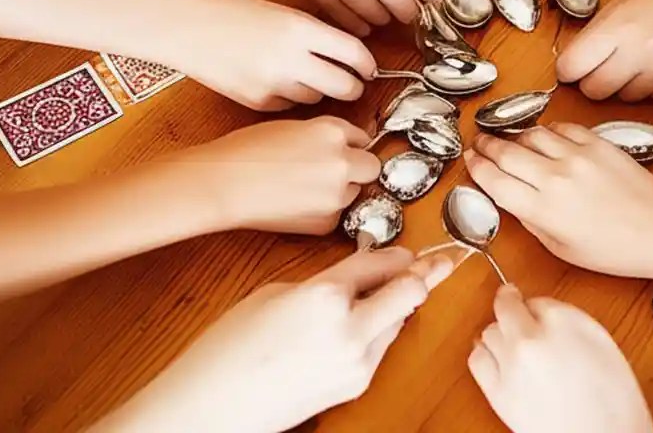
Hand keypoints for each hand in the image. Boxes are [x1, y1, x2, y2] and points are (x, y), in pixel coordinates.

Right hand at [99, 248, 452, 432]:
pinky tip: (361, 324)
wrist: (214, 404)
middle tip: (438, 263)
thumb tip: (351, 280)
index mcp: (325, 294)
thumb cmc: (229, 347)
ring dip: (396, 305)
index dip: (396, 253)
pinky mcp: (357, 385)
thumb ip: (323, 282)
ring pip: (398, 321)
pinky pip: (381, 347)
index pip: (379, 264)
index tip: (409, 249)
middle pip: (410, 292)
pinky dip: (379, 331)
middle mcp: (351, 328)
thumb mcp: (275, 293)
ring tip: (390, 292)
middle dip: (422, 275)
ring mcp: (358, 361)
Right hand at [155, 0, 375, 111]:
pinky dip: (292, 98)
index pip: (354, 53)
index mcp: (300, 27)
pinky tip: (276, 81)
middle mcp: (290, 58)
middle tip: (353, 83)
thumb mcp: (283, 13)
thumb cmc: (234, 13)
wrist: (187, 29)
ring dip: (320, 91)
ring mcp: (274, 84)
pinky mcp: (258, 103)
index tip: (369, 68)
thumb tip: (352, 57)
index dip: (367, 64)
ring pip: (319, 99)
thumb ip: (317, 34)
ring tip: (303, 74)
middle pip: (345, 86)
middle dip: (353, 87)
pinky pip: (291, 106)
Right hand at [167, 116, 377, 234]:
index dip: (350, 145)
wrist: (224, 185)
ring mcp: (336, 194)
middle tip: (331, 171)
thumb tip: (340, 144)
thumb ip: (323, 134)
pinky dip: (324, 211)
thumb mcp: (291, 127)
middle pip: (371, 166)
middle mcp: (342, 161)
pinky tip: (296, 204)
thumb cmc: (245, 152)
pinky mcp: (327, 221)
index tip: (343, 150)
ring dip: (340, 190)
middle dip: (357, 168)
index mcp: (332, 131)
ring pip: (355, 192)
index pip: (362, 136)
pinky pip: (337, 214)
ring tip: (303, 187)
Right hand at [465, 124, 652, 277]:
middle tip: (479, 143)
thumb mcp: (562, 248)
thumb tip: (511, 200)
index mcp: (542, 209)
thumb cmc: (616, 248)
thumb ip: (531, 222)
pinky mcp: (597, 143)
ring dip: (515, 136)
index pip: (495, 180)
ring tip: (509, 140)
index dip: (477, 168)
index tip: (470, 161)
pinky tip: (544, 138)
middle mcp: (555, 178)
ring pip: (531, 134)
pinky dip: (547, 131)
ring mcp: (577, 156)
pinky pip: (561, 128)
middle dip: (488, 146)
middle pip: (507, 152)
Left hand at [470, 287, 652, 432]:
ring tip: (512, 343)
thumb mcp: (604, 346)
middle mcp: (533, 336)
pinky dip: (484, 354)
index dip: (538, 309)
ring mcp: (511, 363)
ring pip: (490, 331)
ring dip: (500, 333)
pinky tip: (495, 358)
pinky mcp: (497, 390)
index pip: (538, 300)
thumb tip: (550, 317)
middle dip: (513, 311)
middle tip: (517, 313)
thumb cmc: (614, 404)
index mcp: (565, 321)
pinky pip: (478, 359)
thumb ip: (573, 323)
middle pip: (507, 309)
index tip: (538, 314)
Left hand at [556, 0, 652, 100]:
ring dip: (623, 86)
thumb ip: (598, 31)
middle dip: (592, 82)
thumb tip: (573, 60)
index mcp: (619, 25)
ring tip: (637, 60)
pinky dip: (649, 88)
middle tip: (601, 67)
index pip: (572, 66)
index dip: (568, 69)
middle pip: (594, 90)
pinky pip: (651, 99)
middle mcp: (639, 51)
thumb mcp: (626, 0)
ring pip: (623, 98)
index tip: (571, 67)